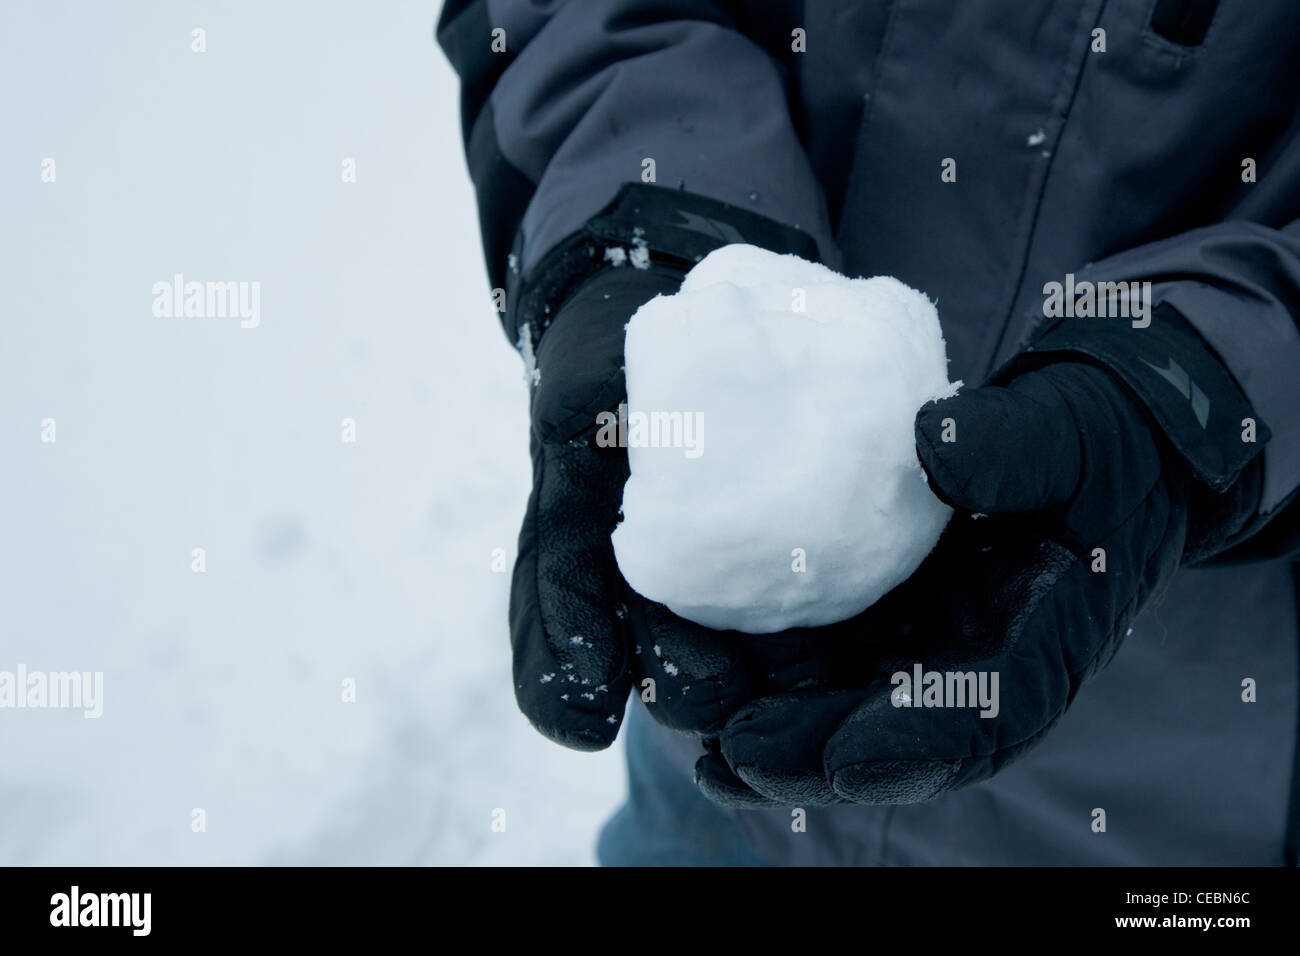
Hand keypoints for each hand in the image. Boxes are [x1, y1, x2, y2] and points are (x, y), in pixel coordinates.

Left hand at [692, 310, 1263, 805]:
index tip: (844, 763)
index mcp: (1044, 640)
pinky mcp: (884, 619)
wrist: (1085, 439)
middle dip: (815, 758)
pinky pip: (820, 662)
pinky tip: (703, 676)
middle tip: (738, 757)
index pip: (984, 717)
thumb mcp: (1068, 435)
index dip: (912, 748)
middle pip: (895, 738)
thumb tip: (934, 444)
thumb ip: (1014, 447)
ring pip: (846, 712)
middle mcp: (978, 666)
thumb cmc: (1088, 439)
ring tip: (704, 743)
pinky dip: (765, 678)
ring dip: (777, 734)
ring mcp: (925, 648)